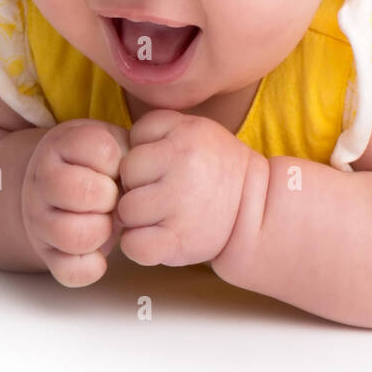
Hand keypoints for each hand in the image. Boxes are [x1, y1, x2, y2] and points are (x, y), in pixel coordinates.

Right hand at [21, 118, 129, 286]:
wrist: (57, 181)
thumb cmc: (96, 164)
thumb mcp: (111, 143)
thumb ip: (129, 152)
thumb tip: (143, 183)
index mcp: (62, 145)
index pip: (99, 151)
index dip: (117, 162)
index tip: (115, 167)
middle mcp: (43, 181)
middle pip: (82, 192)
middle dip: (109, 197)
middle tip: (113, 198)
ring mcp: (40, 219)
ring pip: (74, 235)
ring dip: (101, 231)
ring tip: (105, 222)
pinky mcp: (46, 253)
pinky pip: (70, 271)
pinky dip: (92, 266)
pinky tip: (100, 251)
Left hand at [117, 109, 259, 266]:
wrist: (255, 207)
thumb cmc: (215, 167)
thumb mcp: (192, 128)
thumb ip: (154, 127)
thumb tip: (116, 158)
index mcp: (185, 135)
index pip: (133, 140)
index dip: (143, 154)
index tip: (160, 165)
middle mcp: (183, 166)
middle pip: (125, 176)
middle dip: (136, 185)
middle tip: (161, 192)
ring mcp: (180, 206)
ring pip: (125, 211)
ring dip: (136, 216)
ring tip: (161, 214)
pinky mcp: (179, 241)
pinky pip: (133, 244)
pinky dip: (138, 244)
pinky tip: (156, 236)